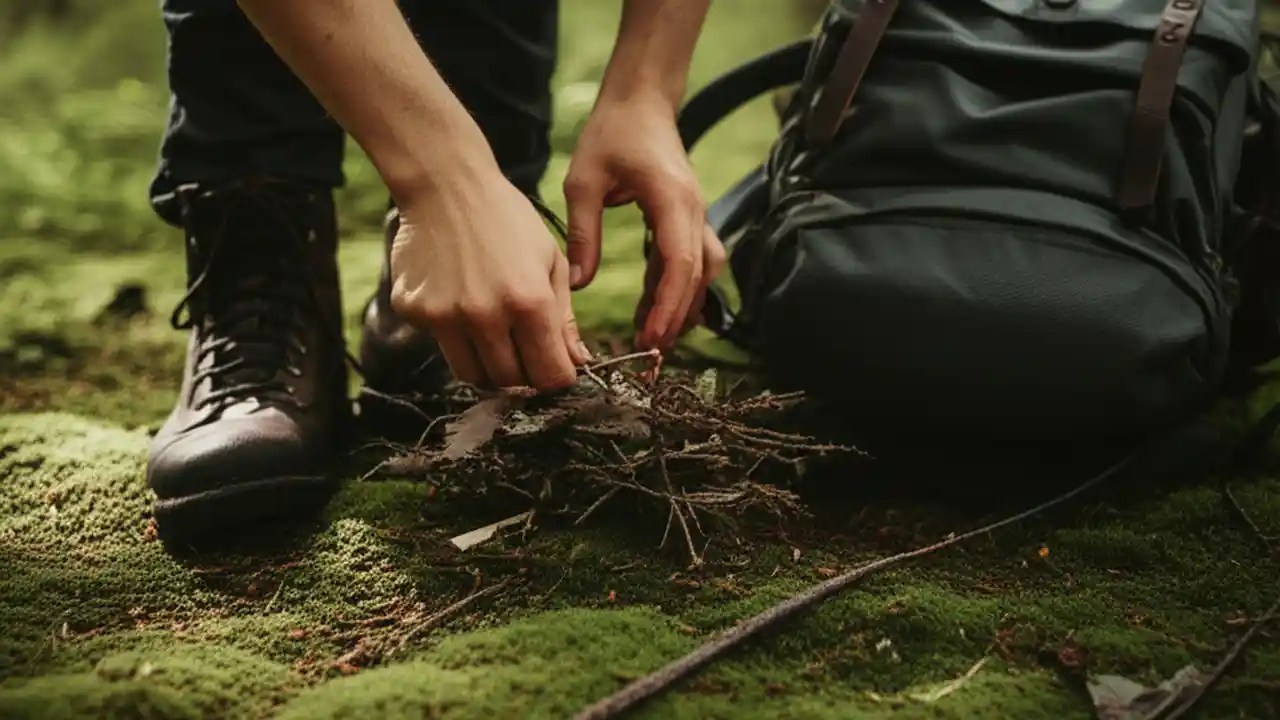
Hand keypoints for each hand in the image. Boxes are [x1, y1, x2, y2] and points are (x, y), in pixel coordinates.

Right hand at [389, 171, 591, 391]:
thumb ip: (564, 317)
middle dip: (523, 376)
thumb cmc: (507, 219)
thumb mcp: (550, 260)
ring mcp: (444, 315)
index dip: (557, 379)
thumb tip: (576, 362)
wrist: (445, 185)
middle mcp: (485, 314)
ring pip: (471, 374)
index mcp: (529, 301)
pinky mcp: (413, 310)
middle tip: (524, 353)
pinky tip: (459, 302)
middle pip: (509, 382)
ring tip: (494, 336)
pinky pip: (440, 345)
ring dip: (488, 366)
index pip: (548, 375)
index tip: (556, 371)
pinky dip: (454, 337)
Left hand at [564, 97, 724, 349]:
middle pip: (697, 276)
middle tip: (651, 353)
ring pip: (702, 272)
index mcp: (672, 201)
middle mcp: (694, 211)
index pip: (680, 263)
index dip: (668, 305)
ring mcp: (696, 215)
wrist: (642, 101)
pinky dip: (678, 288)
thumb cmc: (612, 134)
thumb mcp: (584, 181)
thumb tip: (577, 285)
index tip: (650, 337)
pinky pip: (692, 261)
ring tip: (654, 339)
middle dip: (676, 317)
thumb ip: (582, 233)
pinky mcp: (689, 219)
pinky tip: (655, 311)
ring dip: (682, 305)